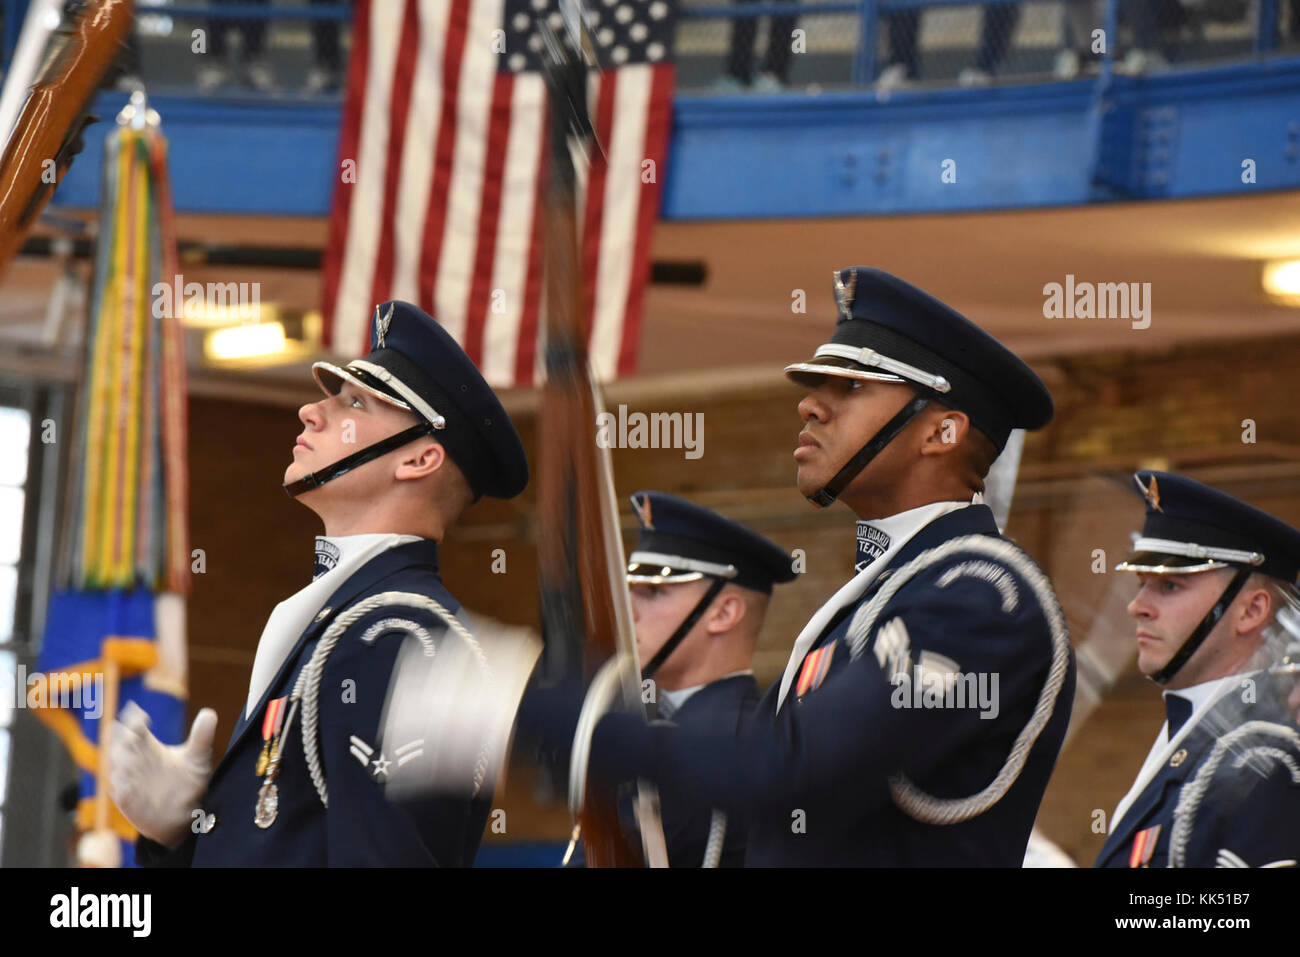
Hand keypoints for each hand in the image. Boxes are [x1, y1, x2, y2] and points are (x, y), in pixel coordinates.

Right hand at [108, 703, 217, 848]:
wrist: (185, 816)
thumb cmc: (188, 782)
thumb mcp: (198, 758)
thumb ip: (202, 736)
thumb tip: (209, 713)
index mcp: (148, 746)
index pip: (134, 727)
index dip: (134, 719)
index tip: (142, 717)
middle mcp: (135, 761)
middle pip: (119, 744)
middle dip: (122, 739)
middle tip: (131, 734)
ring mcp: (129, 781)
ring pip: (115, 767)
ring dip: (120, 762)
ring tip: (130, 757)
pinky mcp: (129, 802)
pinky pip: (120, 793)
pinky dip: (122, 787)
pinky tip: (126, 785)